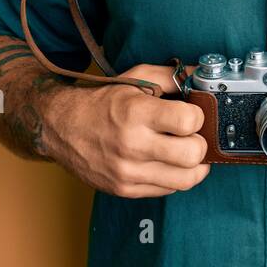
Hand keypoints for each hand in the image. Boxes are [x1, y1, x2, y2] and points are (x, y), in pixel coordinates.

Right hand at [43, 61, 210, 198]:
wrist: (61, 126)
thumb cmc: (103, 100)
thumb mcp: (135, 78)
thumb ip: (174, 76)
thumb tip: (206, 78)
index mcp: (135, 112)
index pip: (189, 121)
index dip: (198, 116)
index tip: (191, 114)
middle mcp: (131, 145)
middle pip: (193, 155)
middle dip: (199, 143)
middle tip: (191, 136)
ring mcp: (127, 172)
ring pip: (186, 179)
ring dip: (193, 165)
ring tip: (185, 151)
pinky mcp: (124, 190)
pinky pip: (168, 190)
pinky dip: (175, 176)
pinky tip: (167, 162)